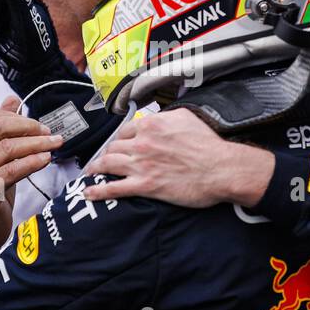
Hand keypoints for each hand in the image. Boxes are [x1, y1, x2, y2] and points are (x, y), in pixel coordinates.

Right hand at [0, 98, 63, 260]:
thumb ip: (4, 130)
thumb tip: (13, 100)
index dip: (20, 118)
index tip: (42, 126)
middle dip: (28, 127)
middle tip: (50, 133)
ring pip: (8, 148)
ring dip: (36, 144)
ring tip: (55, 145)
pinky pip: (12, 170)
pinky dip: (32, 162)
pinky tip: (45, 160)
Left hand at [83, 108, 273, 207]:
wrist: (221, 168)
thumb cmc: (209, 145)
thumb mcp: (187, 118)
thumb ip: (167, 116)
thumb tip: (159, 117)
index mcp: (151, 124)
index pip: (125, 131)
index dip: (120, 139)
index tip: (117, 145)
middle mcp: (142, 142)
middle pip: (114, 147)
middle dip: (106, 153)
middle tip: (101, 159)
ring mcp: (141, 164)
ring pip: (108, 164)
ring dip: (96, 168)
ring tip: (90, 172)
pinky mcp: (145, 185)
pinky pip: (114, 187)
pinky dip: (98, 190)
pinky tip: (89, 192)